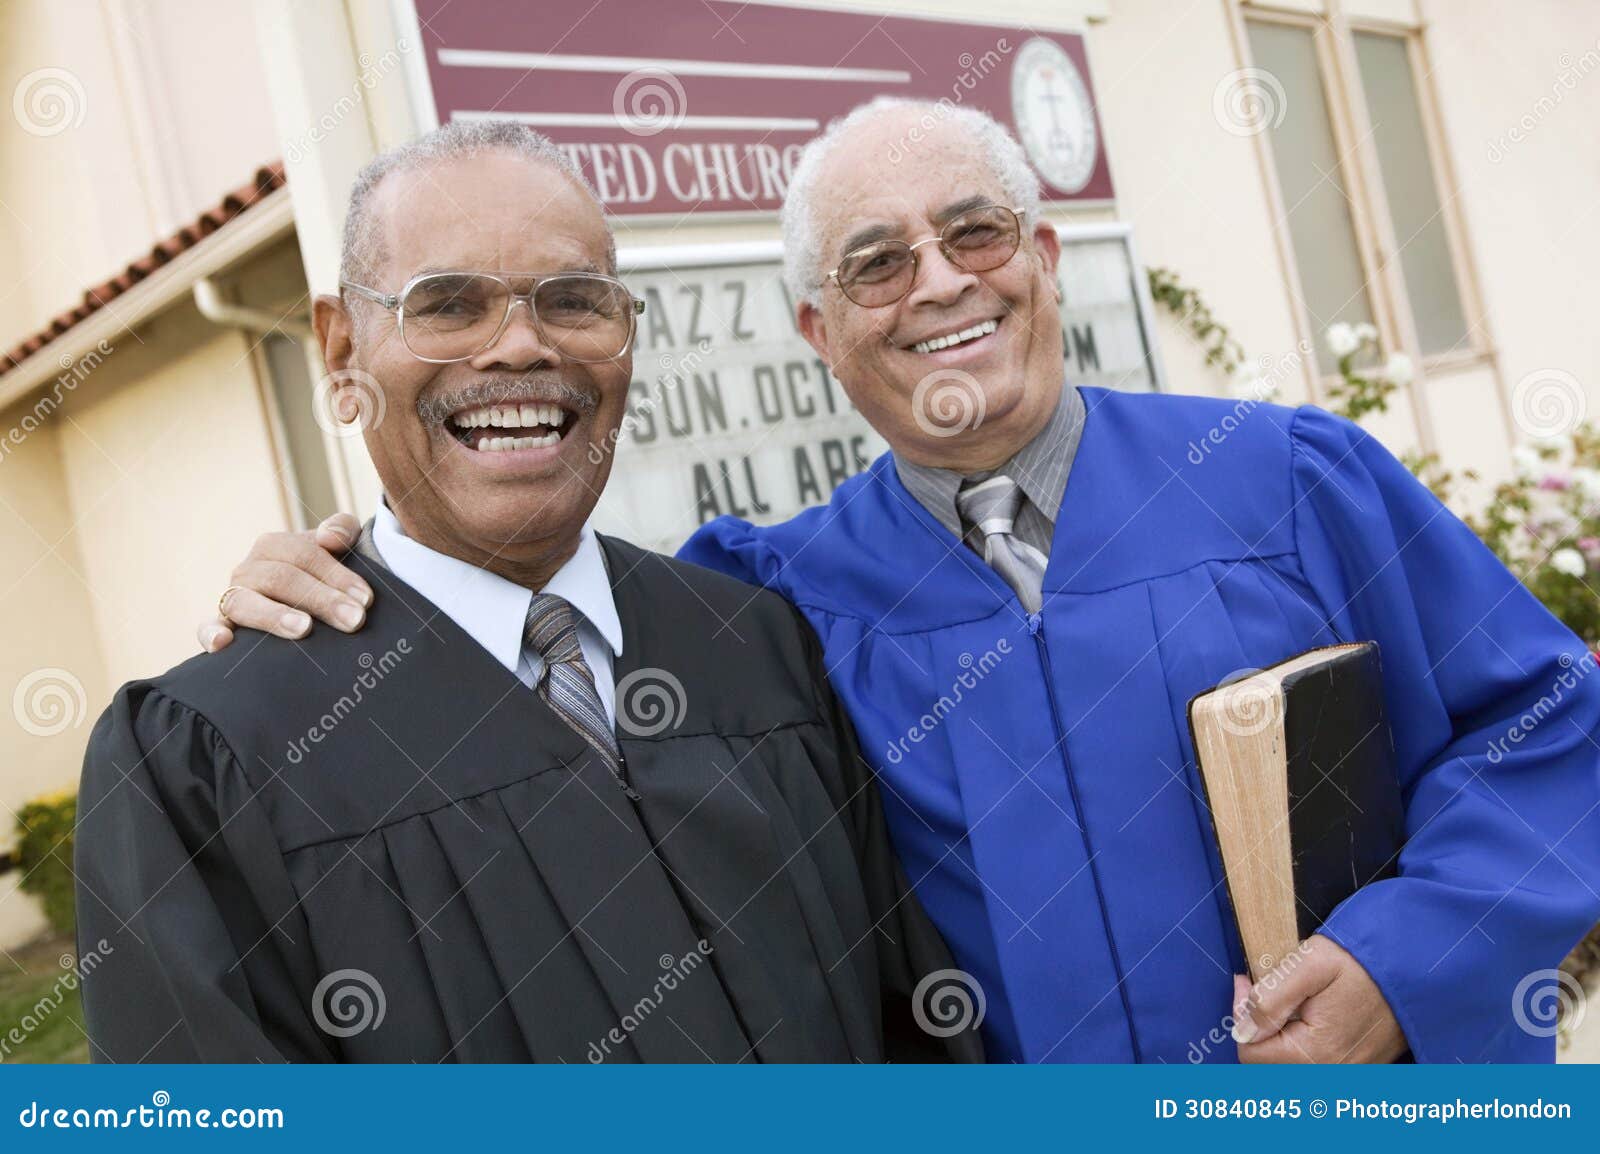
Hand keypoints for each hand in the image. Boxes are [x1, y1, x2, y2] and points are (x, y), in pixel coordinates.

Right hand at [199, 513, 370, 651]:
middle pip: (281, 579)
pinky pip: (207, 627)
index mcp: (275, 546)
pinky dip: (211, 633)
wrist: (300, 602)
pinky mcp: (221, 625)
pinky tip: (223, 643)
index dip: (337, 575)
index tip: (366, 599)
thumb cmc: (322, 574)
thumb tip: (330, 537)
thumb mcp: (337, 547)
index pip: (305, 555)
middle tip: (354, 620)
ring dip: (274, 615)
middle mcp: (249, 570)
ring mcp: (233, 597)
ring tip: (304, 629)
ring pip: (245, 602)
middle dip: (321, 599)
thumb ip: (342, 529)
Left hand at [1232, 934, 1406, 1062]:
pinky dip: (1298, 1041)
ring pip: (1285, 1063)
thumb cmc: (1362, 962)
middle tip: (1266, 987)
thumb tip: (1242, 1030)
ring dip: (1277, 1033)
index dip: (1240, 1013)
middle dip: (1258, 1024)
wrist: (1414, 967)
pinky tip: (1308, 1014)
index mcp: (1315, 1055)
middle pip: (1265, 1062)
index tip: (1248, 981)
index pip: (1249, 1052)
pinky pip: (1309, 1064)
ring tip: (1290, 999)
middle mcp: (1330, 1075)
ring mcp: (1345, 1075)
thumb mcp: (1310, 965)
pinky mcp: (1354, 1069)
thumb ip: (1270, 1000)